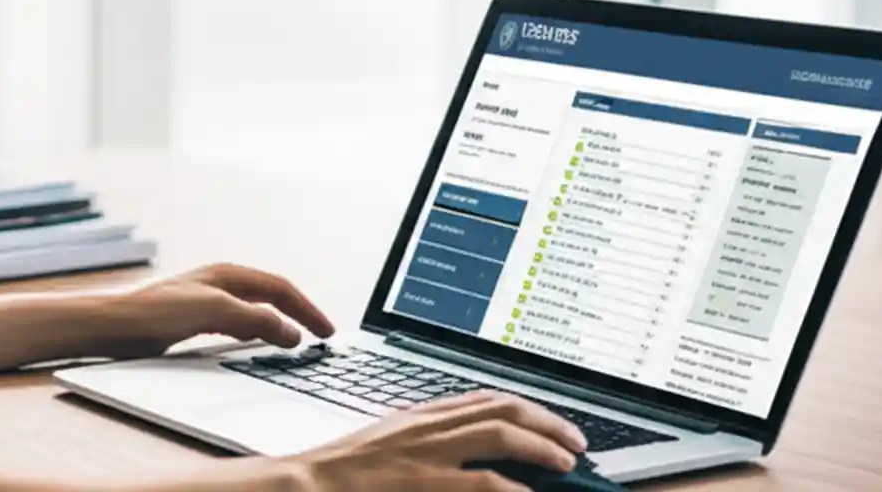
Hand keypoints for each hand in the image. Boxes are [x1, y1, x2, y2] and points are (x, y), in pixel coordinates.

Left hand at [102, 263, 336, 357]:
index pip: (281, 289)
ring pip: (255, 310)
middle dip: (298, 313)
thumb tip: (292, 332)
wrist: (108, 326)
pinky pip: (237, 323)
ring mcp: (206, 300)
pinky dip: (256, 333)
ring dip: (278, 323)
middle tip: (321, 336)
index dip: (307, 310)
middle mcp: (220, 282)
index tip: (327, 332)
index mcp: (228, 274)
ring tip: (296, 341)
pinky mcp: (192, 319)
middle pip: (271, 295)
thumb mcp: (213, 313)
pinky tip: (253, 345)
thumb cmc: (154, 314)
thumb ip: (255, 320)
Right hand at [294, 390, 588, 491]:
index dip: (528, 408)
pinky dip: (514, 488)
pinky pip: (483, 481)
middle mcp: (430, 425)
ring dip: (542, 446)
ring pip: (501, 433)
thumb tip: (464, 451)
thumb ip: (425, 440)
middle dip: (547, 422)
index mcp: (423, 415)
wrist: (305, 485)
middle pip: (503, 407)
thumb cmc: (341, 472)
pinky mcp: (424, 481)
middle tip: (576, 443)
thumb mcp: (388, 443)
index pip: (486, 398)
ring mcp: (428, 452)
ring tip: (566, 463)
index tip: (552, 423)